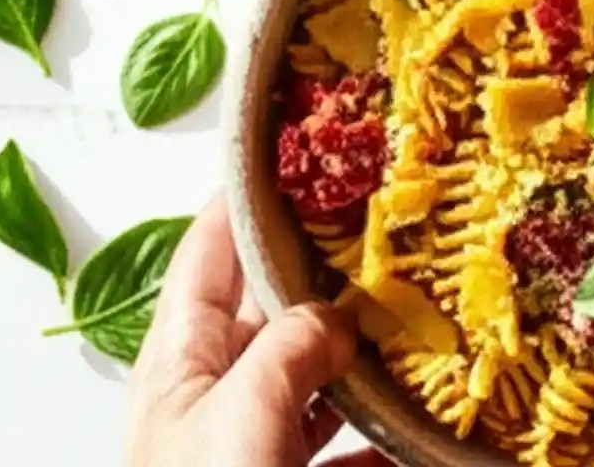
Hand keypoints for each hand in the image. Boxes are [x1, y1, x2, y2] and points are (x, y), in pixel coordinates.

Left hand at [126, 196, 387, 466]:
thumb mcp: (245, 406)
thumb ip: (294, 344)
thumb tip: (340, 317)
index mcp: (182, 354)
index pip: (211, 249)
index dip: (247, 198)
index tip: (297, 159)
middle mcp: (215, 387)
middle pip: (270, 304)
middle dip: (322, 264)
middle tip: (379, 225)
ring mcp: (251, 432)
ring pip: (312, 368)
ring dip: (359, 344)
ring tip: (409, 309)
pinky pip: (340, 435)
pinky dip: (378, 424)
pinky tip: (411, 415)